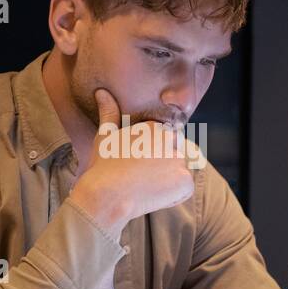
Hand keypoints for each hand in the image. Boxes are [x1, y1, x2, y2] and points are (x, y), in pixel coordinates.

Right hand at [69, 88, 195, 236]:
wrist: (107, 196)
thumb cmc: (103, 166)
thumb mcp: (105, 136)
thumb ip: (109, 113)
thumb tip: (102, 92)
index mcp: (155, 126)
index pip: (165, 140)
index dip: (152, 154)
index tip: (137, 163)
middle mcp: (171, 139)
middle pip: (174, 153)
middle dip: (163, 164)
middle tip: (142, 176)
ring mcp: (180, 160)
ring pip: (179, 171)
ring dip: (168, 180)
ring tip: (145, 185)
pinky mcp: (185, 181)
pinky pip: (184, 189)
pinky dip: (174, 195)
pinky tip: (153, 195)